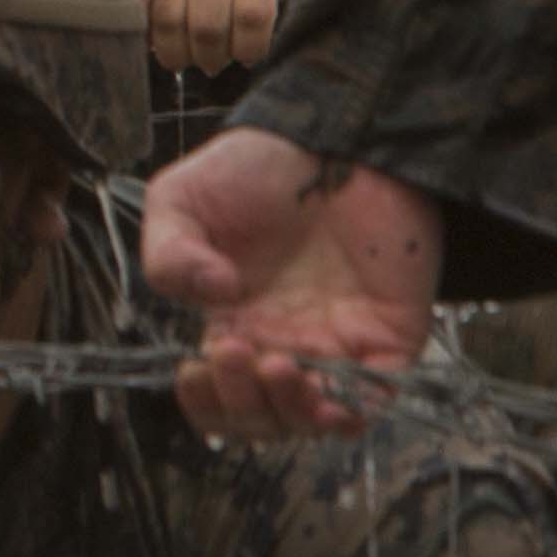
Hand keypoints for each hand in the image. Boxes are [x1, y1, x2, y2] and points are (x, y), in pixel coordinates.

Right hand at [109, 0, 298, 75]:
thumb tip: (266, 17)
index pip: (253, 18)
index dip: (250, 49)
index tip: (246, 54)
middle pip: (209, 28)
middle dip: (210, 58)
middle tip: (210, 61)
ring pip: (167, 19)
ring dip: (172, 50)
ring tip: (177, 55)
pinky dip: (139, 18)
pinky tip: (148, 25)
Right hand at [142, 126, 441, 441]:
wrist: (334, 137)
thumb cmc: (257, 167)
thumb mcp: (179, 200)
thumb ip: (169, 253)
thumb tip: (212, 296)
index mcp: (233, 323)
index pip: (218, 395)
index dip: (204, 403)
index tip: (191, 372)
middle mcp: (283, 343)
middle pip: (261, 418)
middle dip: (241, 405)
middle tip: (234, 351)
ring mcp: (336, 344)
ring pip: (312, 420)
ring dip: (288, 413)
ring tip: (276, 364)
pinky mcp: (387, 336)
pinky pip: (373, 401)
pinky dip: (346, 413)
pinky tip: (319, 385)